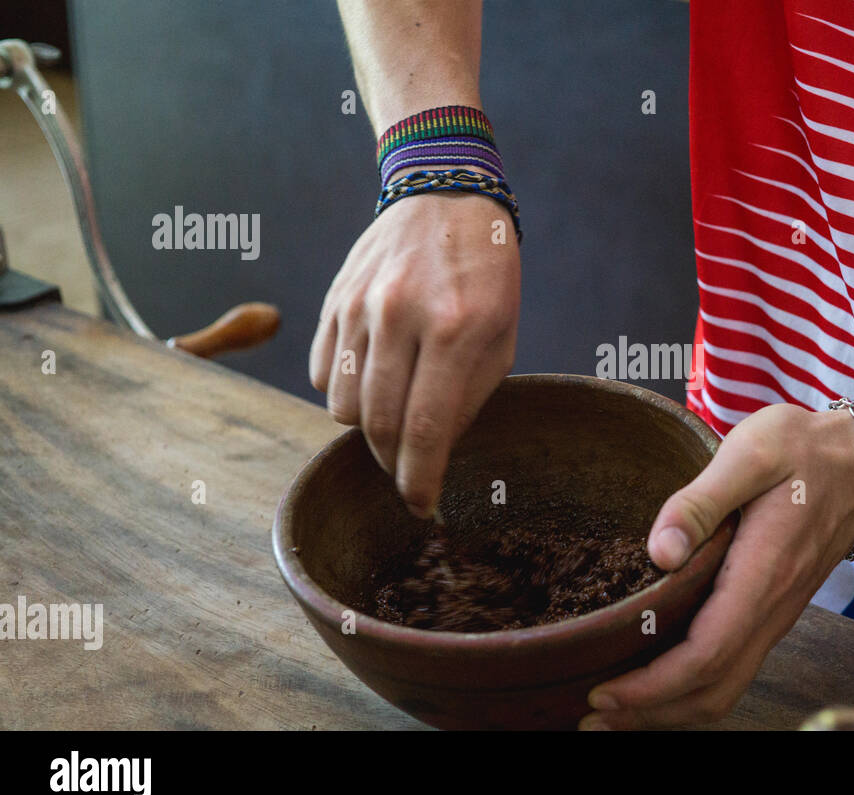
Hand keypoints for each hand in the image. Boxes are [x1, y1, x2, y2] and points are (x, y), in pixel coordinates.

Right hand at [309, 191, 519, 515]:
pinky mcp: (333, 300)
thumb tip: (433, 456)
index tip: (422, 506)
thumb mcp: (500, 337)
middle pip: (377, 425)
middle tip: (408, 470)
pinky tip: (372, 382)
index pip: (425, 430)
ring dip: (367, 429)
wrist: (445, 195)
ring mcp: (359, 306)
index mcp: (454, 329)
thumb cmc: (486, 274)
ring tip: (395, 418)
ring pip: (340, 405)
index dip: (419, 481)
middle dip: (392, 463)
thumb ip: (467, 400)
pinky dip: (341, 393)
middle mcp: (399, 316)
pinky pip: (320, 373)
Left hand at [580, 403, 853, 728]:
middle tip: (594, 715)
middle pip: (714, 689)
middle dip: (653, 712)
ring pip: (727, 686)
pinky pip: (735, 667)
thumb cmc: (804, 450)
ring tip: (618, 709)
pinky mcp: (774, 610)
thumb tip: (660, 553)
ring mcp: (776, 614)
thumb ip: (700, 502)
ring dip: (672, 707)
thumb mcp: (750, 454)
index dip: (653, 686)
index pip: (706, 655)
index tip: (604, 693)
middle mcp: (773, 608)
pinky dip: (693, 686)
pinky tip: (658, 676)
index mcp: (763, 575)